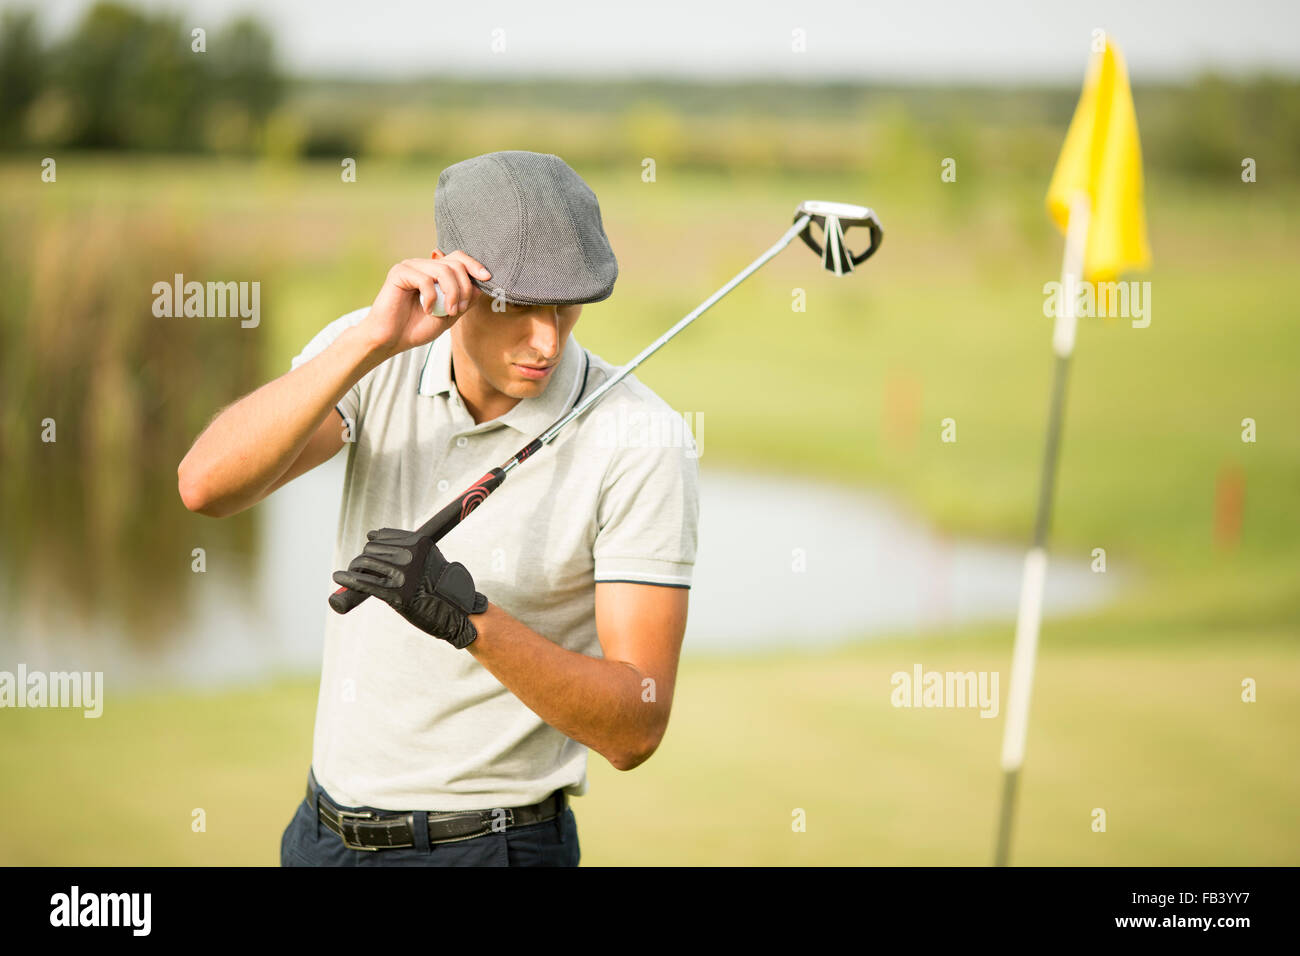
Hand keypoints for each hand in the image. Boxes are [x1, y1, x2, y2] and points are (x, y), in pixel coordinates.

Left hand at [331, 527, 487, 647]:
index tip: (370, 552)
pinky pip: (363, 583)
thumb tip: (372, 535)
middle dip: (364, 558)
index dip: (374, 544)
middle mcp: (410, 555)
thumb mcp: (429, 558)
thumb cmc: (441, 587)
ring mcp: (403, 575)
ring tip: (352, 574)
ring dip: (355, 568)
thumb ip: (406, 547)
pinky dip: (347, 579)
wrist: (457, 612)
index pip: (383, 535)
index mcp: (419, 543)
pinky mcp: (395, 594)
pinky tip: (339, 577)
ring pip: (364, 562)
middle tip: (361, 569)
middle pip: (371, 549)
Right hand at [362, 250, 491, 358]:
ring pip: (443, 270)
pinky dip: (431, 298)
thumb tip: (482, 284)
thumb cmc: (417, 328)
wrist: (391, 340)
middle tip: (459, 309)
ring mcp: (411, 266)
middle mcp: (423, 265)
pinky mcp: (399, 272)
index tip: (487, 278)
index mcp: (434, 272)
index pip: (458, 258)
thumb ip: (465, 300)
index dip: (474, 265)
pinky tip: (427, 310)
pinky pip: (425, 279)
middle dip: (464, 287)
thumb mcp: (449, 315)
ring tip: (447, 311)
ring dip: (452, 293)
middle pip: (455, 263)